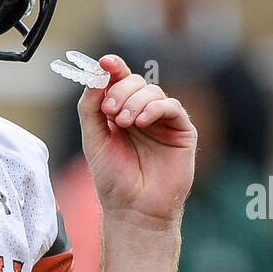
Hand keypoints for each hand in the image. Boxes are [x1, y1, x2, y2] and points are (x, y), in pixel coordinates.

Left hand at [77, 54, 197, 224]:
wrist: (134, 208)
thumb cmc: (113, 179)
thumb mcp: (93, 140)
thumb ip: (90, 108)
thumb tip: (95, 77)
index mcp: (120, 113)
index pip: (118, 82)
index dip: (113, 69)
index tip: (104, 63)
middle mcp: (142, 113)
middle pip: (135, 82)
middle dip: (121, 91)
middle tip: (110, 111)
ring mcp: (162, 121)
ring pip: (152, 91)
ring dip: (135, 102)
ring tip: (124, 123)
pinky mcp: (181, 131)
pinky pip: (171, 106)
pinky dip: (155, 108)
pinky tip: (142, 122)